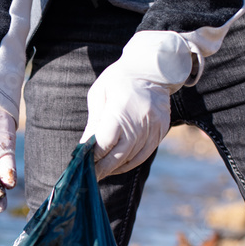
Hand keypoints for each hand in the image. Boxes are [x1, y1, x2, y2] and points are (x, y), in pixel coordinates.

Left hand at [81, 31, 197, 179]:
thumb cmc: (119, 80)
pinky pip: (145, 153)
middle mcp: (140, 121)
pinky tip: (118, 166)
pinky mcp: (162, 130)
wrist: (153, 67)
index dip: (93, 156)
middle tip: (90, 177)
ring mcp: (153, 127)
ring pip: (132, 158)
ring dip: (115, 168)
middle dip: (102, 169)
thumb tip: (84, 147)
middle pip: (119, 155)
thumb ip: (93, 122)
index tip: (83, 164)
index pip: (105, 142)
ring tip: (102, 173)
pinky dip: (130, 162)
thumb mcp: (99, 94)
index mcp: (121, 109)